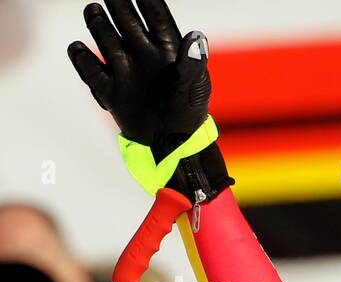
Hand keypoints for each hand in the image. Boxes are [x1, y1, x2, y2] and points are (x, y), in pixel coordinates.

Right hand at [69, 0, 209, 159]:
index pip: (156, 15)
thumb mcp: (196, 88)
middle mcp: (143, 52)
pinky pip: (88, 67)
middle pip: (125, 18)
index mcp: (167, 48)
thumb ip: (193, 62)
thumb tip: (196, 36)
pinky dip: (81, 58)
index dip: (147, 1)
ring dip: (98, 23)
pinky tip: (80, 50)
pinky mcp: (108, 88)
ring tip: (95, 12)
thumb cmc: (189, 113)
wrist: (172, 146)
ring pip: (104, 36)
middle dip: (118, 5)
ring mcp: (124, 68)